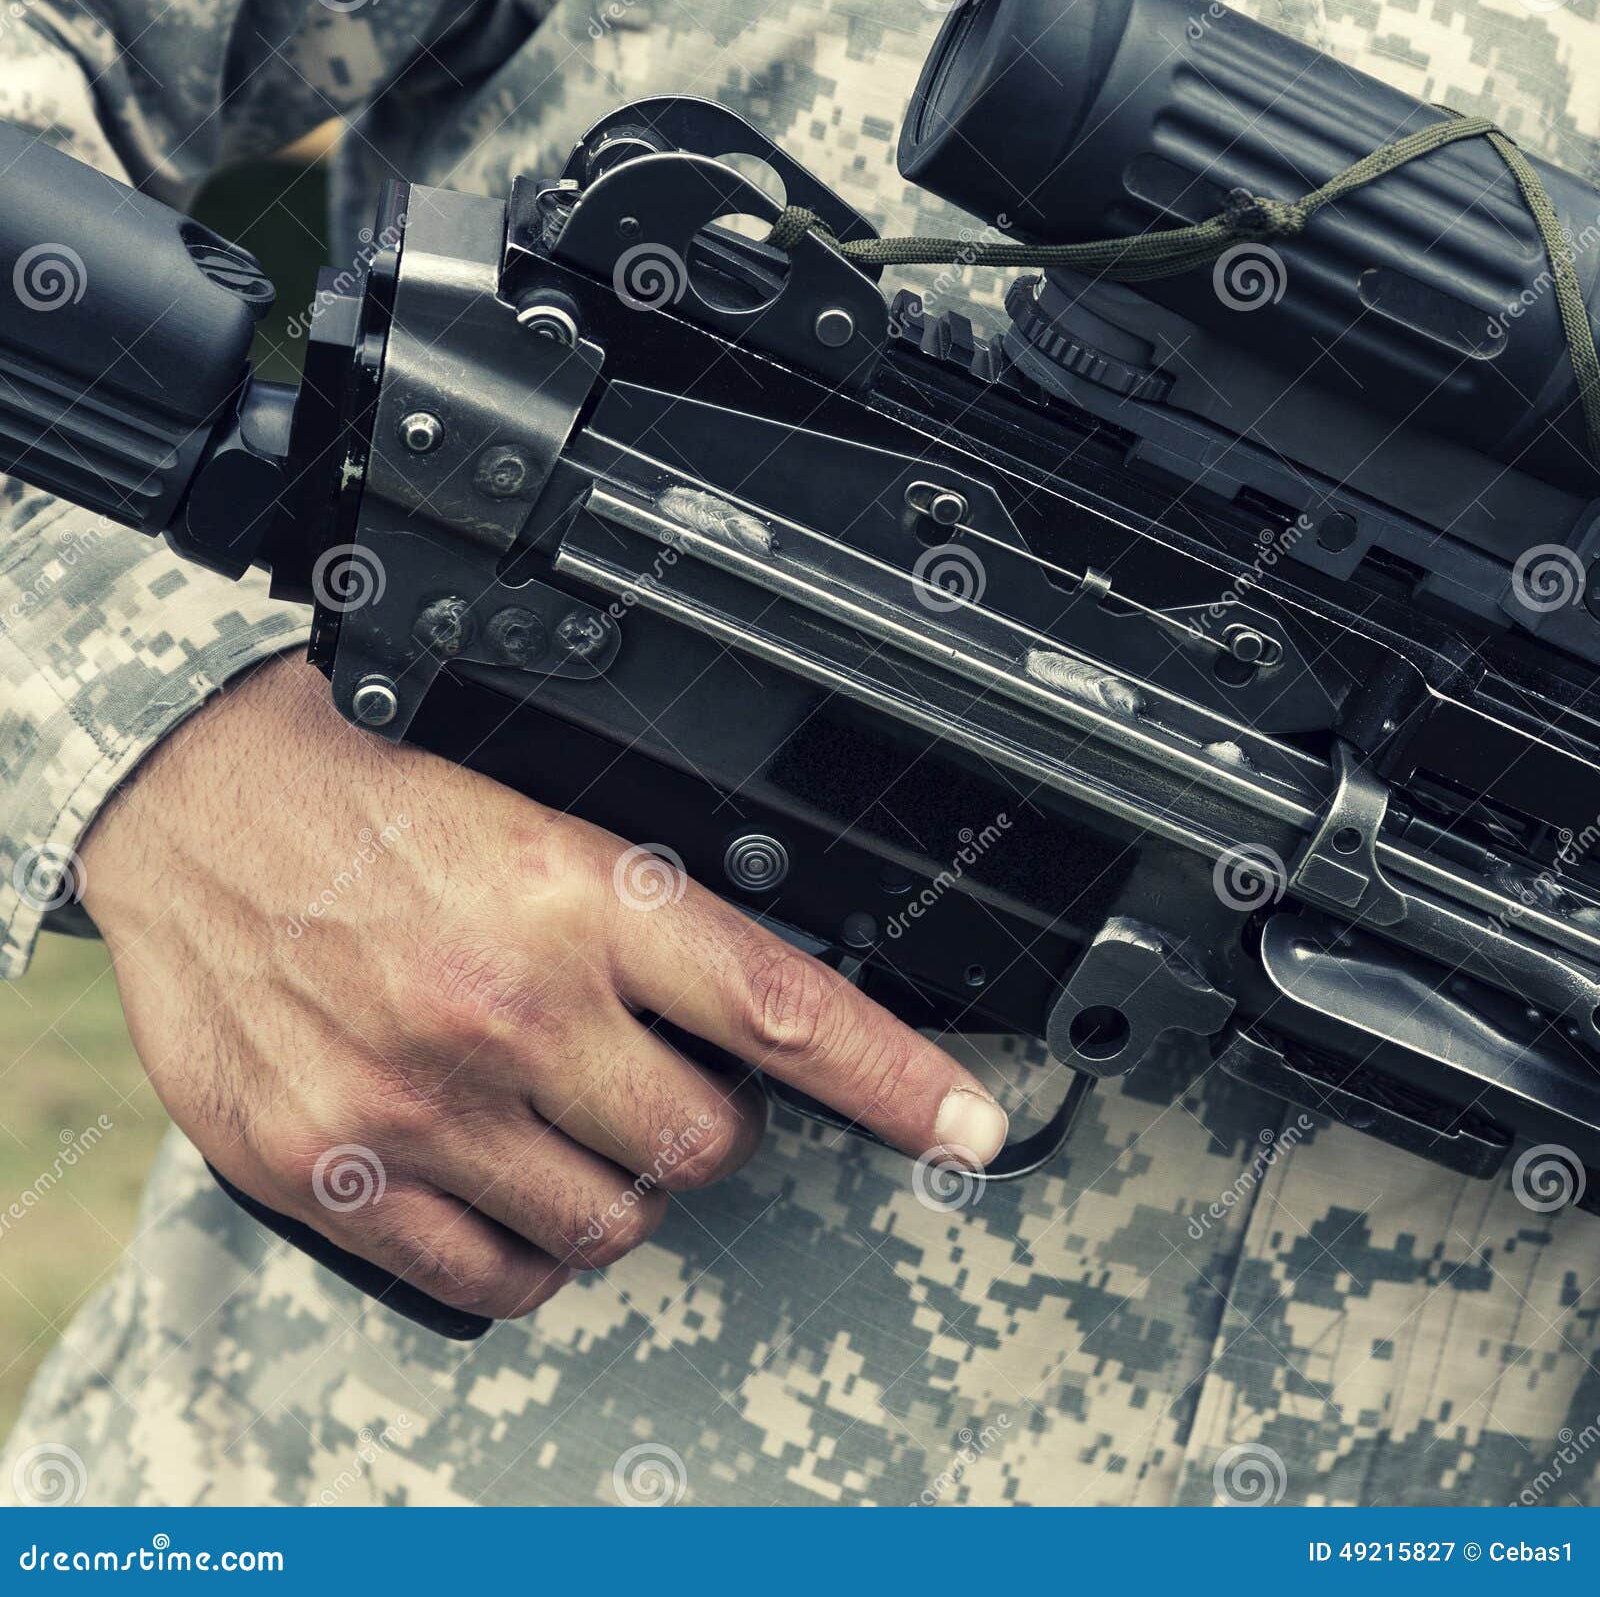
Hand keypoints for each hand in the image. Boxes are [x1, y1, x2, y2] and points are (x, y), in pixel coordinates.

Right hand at [79, 653, 1007, 1318]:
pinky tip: (513, 1188)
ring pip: (612, 1221)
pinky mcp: (334, 1171)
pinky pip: (497, 1276)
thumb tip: (745, 996)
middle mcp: (504, 1007)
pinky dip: (534, 1250)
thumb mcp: (529, 808)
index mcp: (571, 893)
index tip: (971, 1126)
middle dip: (709, 1124)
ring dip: (622, 1185)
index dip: (895, 1078)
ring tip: (576, 1123)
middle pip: (704, 1143)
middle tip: (666, 1078)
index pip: (777, 1005)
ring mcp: (416, 1102)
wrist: (192, 813)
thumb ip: (633, 907)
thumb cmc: (364, 792)